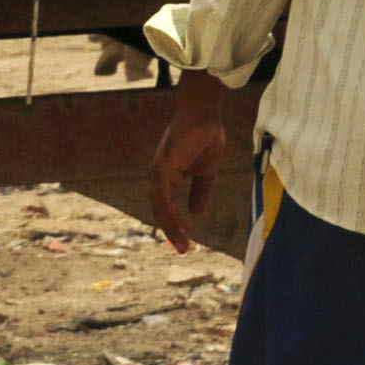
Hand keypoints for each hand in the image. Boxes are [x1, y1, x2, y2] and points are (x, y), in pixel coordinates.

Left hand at [150, 75, 243, 252]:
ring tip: (183, 244)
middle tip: (183, 250)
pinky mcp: (163, 167)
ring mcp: (158, 171)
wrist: (205, 114)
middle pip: (160, 210)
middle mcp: (158, 176)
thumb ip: (201, 191)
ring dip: (171, 227)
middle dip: (171, 231)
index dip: (174, 224)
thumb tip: (197, 213)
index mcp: (167, 177)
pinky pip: (163, 195)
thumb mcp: (206, 172)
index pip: (166, 206)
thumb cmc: (205, 136)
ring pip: (160, 206)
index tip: (186, 242)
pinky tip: (182, 225)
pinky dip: (171, 212)